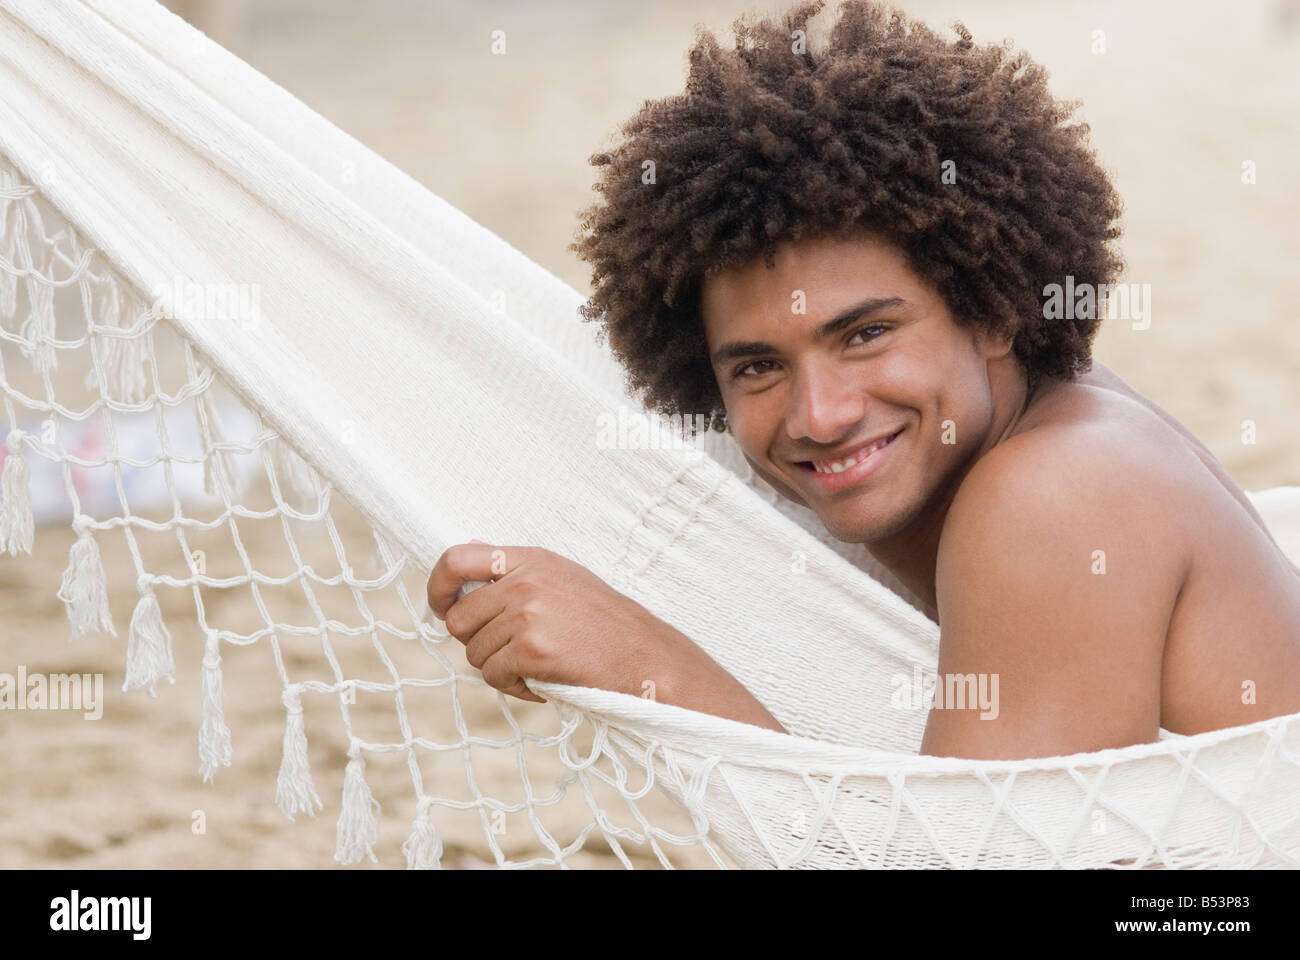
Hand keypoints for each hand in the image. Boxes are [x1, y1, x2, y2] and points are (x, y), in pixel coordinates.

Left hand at [425, 541, 673, 703]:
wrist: (646, 656)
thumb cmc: (604, 622)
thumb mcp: (561, 577)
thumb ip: (513, 568)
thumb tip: (465, 550)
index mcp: (529, 559)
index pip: (456, 558)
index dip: (437, 586)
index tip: (442, 608)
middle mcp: (525, 581)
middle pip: (458, 619)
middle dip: (475, 643)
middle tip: (509, 652)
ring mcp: (528, 614)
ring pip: (473, 653)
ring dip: (498, 669)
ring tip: (534, 668)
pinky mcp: (533, 649)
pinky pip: (493, 676)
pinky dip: (512, 687)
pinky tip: (541, 684)